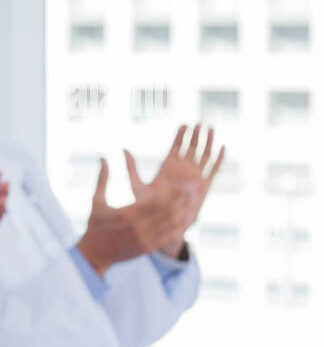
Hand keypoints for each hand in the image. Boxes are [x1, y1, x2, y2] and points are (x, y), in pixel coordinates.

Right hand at [76, 159, 191, 275]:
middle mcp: (137, 227)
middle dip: (181, 202)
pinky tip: (185, 220)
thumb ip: (103, 178)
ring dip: (183, 214)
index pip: (155, 202)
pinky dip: (178, 228)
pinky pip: (167, 237)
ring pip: (169, 225)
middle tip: (193, 191)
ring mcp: (143, 239)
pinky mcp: (147, 248)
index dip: (171, 194)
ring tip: (192, 204)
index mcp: (126, 213)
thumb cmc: (95, 224)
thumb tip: (102, 157)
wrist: (93, 253)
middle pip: (166, 213)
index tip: (182, 186)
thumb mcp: (96, 200)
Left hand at [124, 123, 225, 257]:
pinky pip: (214, 170)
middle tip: (200, 122)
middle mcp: (182, 170)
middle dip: (195, 135)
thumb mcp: (137, 185)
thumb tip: (123, 150)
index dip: (180, 135)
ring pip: (203, 155)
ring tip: (211, 129)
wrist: (163, 224)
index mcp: (167, 168)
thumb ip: (131, 168)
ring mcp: (194, 177)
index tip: (184, 124)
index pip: (176, 147)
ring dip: (208, 142)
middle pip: (191, 148)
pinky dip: (219, 159)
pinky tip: (222, 148)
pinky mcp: (204, 186)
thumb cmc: (148, 207)